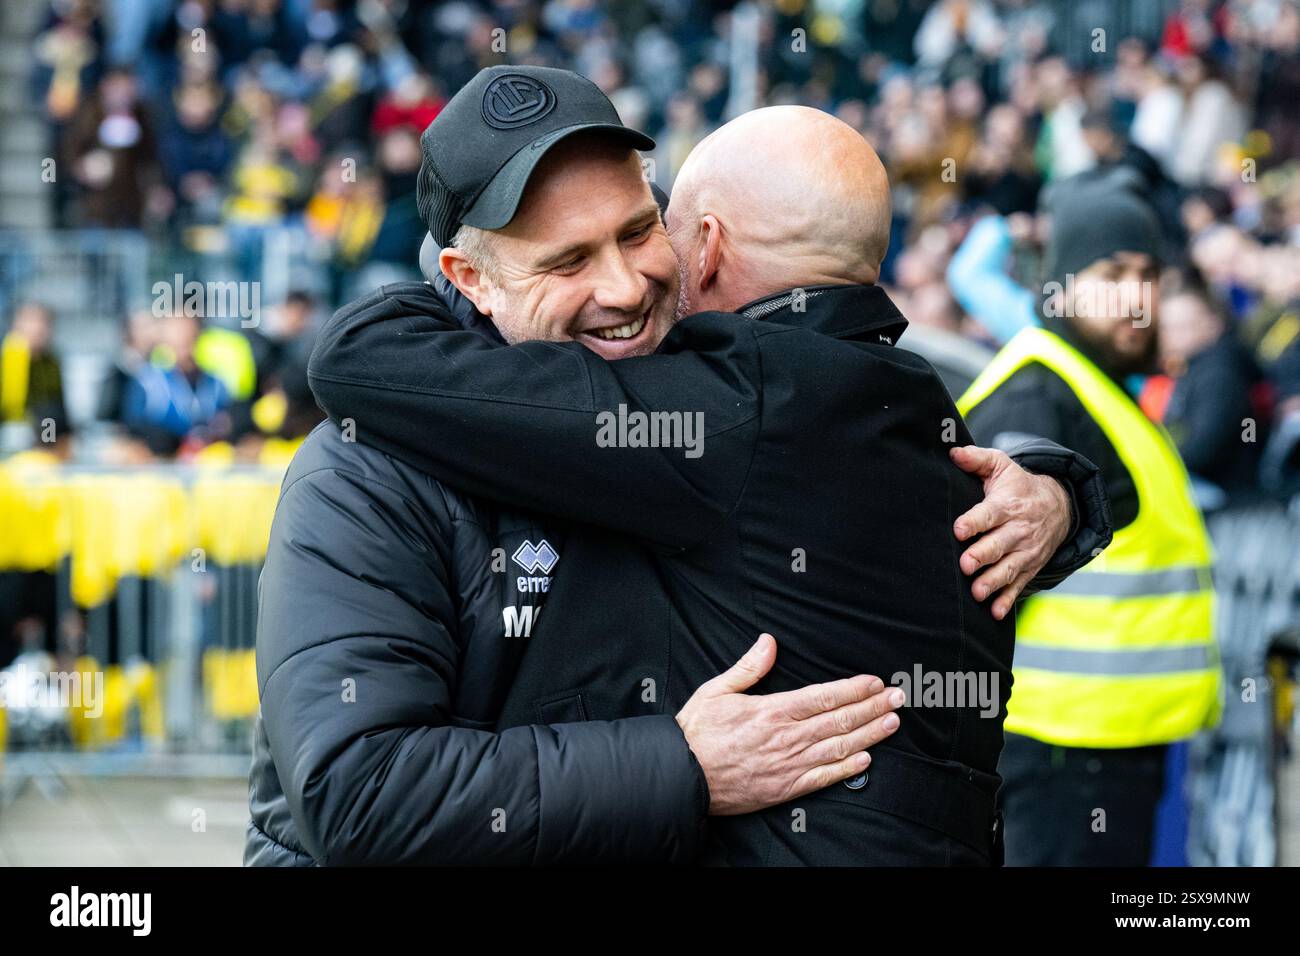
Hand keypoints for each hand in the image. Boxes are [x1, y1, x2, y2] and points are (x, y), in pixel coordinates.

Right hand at [675, 633, 903, 815]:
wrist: (682, 777)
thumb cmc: (697, 732)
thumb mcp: (716, 690)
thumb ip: (748, 667)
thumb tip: (769, 642)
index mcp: (771, 711)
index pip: (823, 697)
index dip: (853, 689)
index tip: (874, 682)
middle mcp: (786, 737)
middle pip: (839, 720)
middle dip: (872, 707)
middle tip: (898, 698)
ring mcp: (789, 765)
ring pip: (838, 747)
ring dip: (869, 734)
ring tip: (891, 723)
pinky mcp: (786, 788)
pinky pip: (824, 777)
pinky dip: (848, 769)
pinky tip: (866, 759)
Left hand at [950, 445, 1070, 619]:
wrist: (1058, 505)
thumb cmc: (1018, 485)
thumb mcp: (1002, 466)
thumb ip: (977, 459)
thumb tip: (952, 451)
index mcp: (1008, 505)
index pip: (989, 514)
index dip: (974, 522)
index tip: (959, 530)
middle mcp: (1018, 530)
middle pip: (999, 545)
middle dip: (983, 555)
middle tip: (966, 564)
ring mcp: (1025, 551)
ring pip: (1008, 569)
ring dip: (993, 582)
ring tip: (976, 592)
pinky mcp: (1029, 567)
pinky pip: (1019, 585)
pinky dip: (1008, 600)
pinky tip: (995, 613)